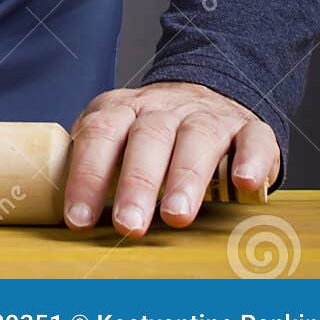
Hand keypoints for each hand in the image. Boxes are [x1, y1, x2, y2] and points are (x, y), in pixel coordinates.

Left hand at [64, 81, 280, 236]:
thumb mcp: (117, 138)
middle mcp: (164, 108)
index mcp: (123, 110)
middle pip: (147, 138)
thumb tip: (66, 217)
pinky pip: (253, 138)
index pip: (100, 136)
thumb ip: (95, 166)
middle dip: (136, 183)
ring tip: (177, 215)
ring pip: (197, 138)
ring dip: (186, 177)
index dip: (87, 177)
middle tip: (128, 225)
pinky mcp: (249, 129)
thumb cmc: (152, 135)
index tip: (78, 220)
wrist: (208, 94)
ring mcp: (208, 116)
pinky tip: (243, 183)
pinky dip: (250, 159)